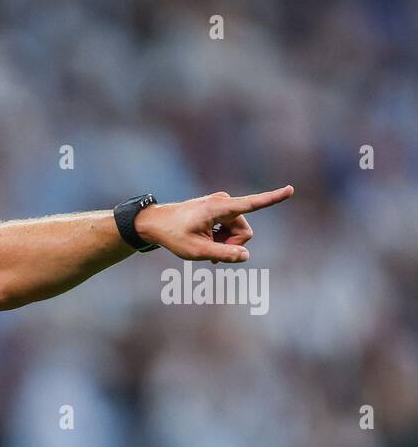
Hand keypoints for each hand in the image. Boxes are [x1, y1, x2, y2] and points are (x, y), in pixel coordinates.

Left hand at [136, 185, 293, 263]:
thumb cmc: (173, 236)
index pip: (252, 204)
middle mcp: (224, 202)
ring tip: (206, 247)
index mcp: (219, 208)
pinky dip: (222, 239)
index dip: (272, 199)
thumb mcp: (196, 251)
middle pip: (244, 233)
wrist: (156, 223)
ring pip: (238, 233)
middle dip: (232, 246)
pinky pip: (231, 229)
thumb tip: (246, 257)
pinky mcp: (220, 210)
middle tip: (211, 256)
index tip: (290, 190)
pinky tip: (208, 244)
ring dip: (225, 244)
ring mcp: (222, 205)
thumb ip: (222, 255)